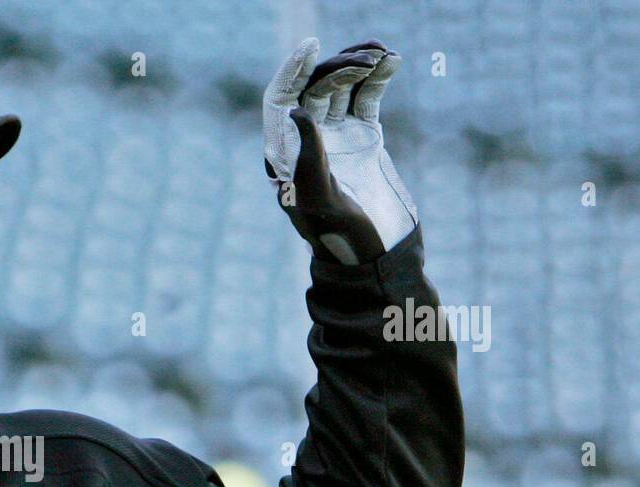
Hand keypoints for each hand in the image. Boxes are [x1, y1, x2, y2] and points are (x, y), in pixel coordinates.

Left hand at [263, 38, 417, 263]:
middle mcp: (306, 141)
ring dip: (359, 65)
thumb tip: (297, 109)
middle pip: (314, 88)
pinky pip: (367, 99)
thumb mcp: (318, 198)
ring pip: (342, 88)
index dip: (292, 72)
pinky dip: (378, 79)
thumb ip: (308, 155)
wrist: (374, 252)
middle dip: (337, 68)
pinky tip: (392, 63)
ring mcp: (336, 136)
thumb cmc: (338, 234)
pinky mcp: (363, 137)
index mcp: (285, 154)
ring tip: (381, 54)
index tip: (310, 47)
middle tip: (365, 61)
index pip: (281, 100)